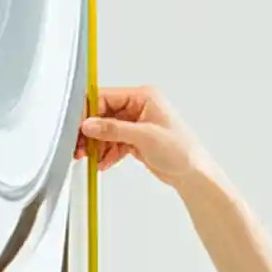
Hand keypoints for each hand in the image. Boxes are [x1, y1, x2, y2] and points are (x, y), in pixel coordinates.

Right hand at [74, 85, 225, 191]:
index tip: (78, 126)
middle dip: (91, 131)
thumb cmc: (182, 151)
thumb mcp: (145, 136)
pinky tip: (104, 162)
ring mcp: (137, 124)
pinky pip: (114, 142)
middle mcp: (140, 107)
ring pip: (107, 130)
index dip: (89, 112)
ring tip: (90, 157)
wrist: (193, 174)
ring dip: (97, 144)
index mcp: (144, 96)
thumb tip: (90, 124)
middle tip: (80, 146)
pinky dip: (107, 152)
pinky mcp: (136, 139)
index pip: (106, 97)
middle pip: (104, 114)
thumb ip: (114, 129)